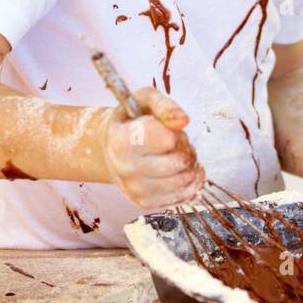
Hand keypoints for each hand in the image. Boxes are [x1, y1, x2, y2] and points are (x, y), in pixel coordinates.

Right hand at [102, 87, 204, 209]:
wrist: (111, 147)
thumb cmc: (132, 119)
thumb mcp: (144, 100)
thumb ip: (165, 105)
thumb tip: (183, 121)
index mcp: (121, 140)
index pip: (166, 139)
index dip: (175, 131)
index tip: (167, 128)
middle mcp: (124, 168)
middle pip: (179, 162)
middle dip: (186, 148)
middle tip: (177, 141)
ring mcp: (133, 189)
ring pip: (184, 180)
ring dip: (190, 165)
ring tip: (177, 154)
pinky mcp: (144, 203)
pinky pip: (182, 196)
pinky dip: (191, 182)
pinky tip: (182, 170)